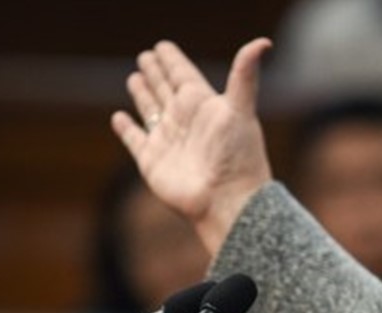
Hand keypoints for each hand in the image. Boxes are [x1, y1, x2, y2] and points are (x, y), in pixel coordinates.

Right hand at [111, 38, 273, 253]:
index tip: (163, 46)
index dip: (173, 60)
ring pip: (150, 109)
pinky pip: (134, 139)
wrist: (227, 201)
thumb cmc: (238, 157)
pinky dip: (126, 129)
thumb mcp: (241, 110)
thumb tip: (262, 42)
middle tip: (146, 55)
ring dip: (142, 94)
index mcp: (202, 105)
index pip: (183, 74)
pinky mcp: (151, 161)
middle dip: (156, 72)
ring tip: (135, 77)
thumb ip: (244, 76)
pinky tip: (119, 118)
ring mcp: (167, 140)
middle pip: (165, 89)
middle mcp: (184, 120)